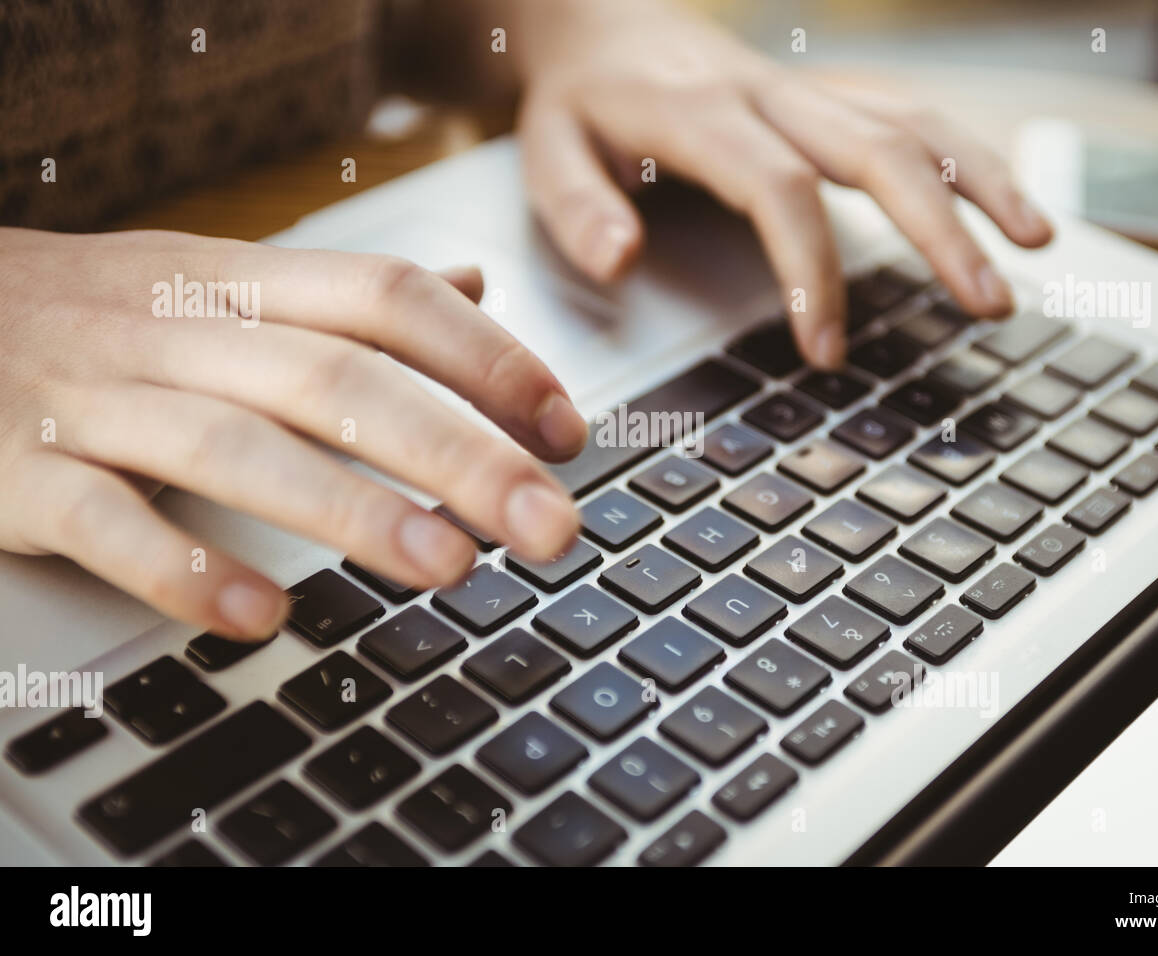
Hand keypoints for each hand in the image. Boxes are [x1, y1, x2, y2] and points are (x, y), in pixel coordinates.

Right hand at [0, 228, 587, 638]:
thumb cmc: (98, 312)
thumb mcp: (222, 279)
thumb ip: (346, 293)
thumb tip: (470, 287)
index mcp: (238, 282)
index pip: (387, 298)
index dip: (487, 360)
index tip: (564, 430)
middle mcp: (178, 331)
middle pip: (338, 381)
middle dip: (459, 453)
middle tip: (550, 525)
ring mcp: (97, 400)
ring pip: (236, 447)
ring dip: (352, 510)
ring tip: (450, 567)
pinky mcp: (20, 472)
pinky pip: (106, 522)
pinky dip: (186, 570)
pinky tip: (264, 615)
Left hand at [511, 0, 1051, 367]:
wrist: (602, 23)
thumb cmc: (580, 104)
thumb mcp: (546, 151)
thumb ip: (577, 208)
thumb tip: (622, 261)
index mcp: (697, 113)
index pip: (777, 187)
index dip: (810, 269)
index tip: (825, 350)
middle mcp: (769, 92)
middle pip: (876, 148)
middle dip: (941, 229)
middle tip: (989, 306)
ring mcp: (807, 87)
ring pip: (914, 120)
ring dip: (983, 180)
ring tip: (1039, 246)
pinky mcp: (829, 92)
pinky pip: (912, 110)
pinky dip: (970, 151)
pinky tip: (1011, 198)